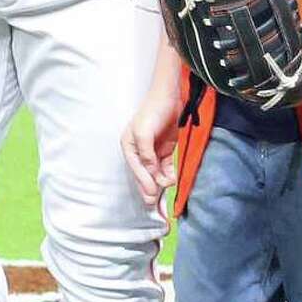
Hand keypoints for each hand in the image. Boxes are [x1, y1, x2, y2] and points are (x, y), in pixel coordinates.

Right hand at [120, 80, 183, 208]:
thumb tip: (150, 171)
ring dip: (161, 181)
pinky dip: (169, 174)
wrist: (169, 97)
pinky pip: (165, 167)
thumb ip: (146, 153)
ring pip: (155, 173)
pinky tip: (172, 179)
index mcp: (129, 146)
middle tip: (153, 204)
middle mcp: (139, 151)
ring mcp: (153, 152)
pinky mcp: (165, 151)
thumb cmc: (152, 111)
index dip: (143, 182)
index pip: (136, 168)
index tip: (150, 194)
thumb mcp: (144, 132)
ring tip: (169, 183)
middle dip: (149, 188)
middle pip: (144, 174)